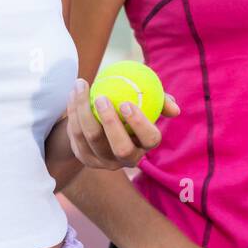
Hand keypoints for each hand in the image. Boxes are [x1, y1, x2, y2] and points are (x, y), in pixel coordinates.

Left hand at [64, 77, 179, 168]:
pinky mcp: (84, 157)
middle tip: (102, 97)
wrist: (99, 122)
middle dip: (111, 123)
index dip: (140, 124)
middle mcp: (126, 159)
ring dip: (84, 110)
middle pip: (120, 147)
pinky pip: (76, 135)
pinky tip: (73, 93)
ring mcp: (103, 161)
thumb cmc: (128, 107)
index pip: (150, 139)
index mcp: (145, 145)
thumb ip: (160, 101)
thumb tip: (174, 109)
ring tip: (81, 85)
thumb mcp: (146, 102)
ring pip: (92, 138)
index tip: (127, 103)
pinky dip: (73, 112)